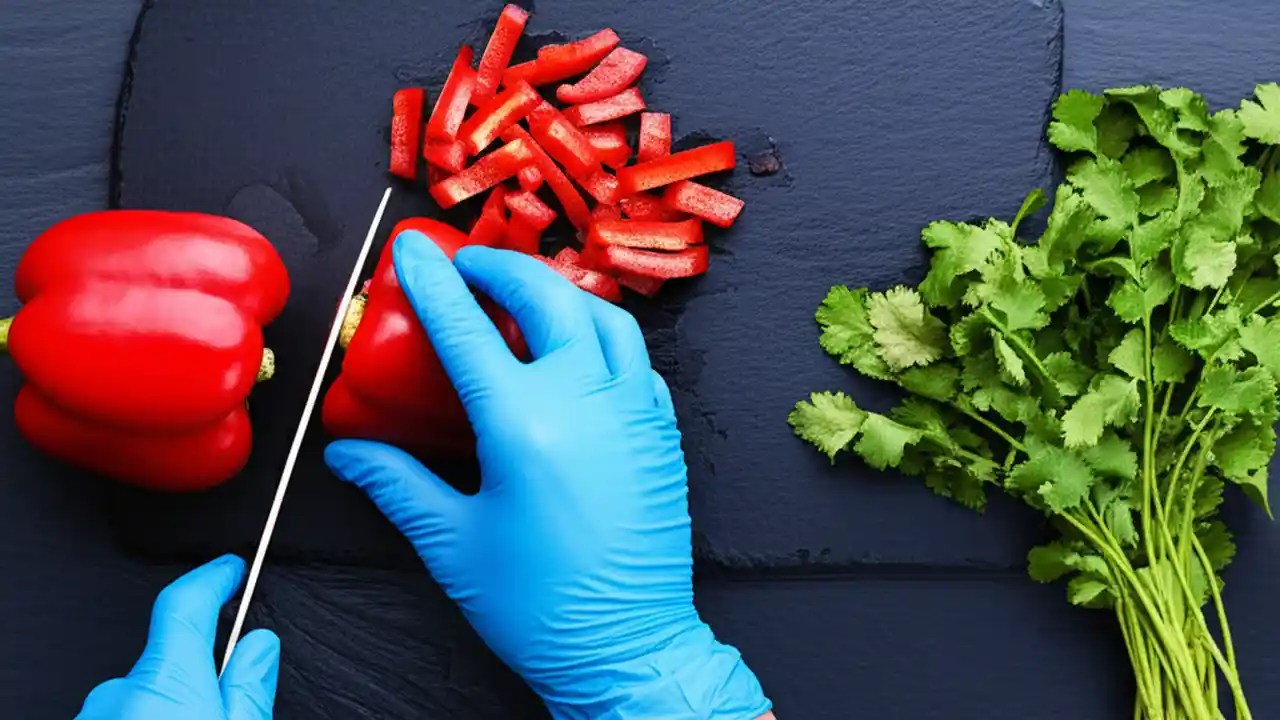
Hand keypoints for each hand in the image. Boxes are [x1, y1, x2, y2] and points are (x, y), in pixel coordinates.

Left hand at [75, 556, 279, 719]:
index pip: (186, 602)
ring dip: (165, 707)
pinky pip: (117, 716)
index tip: (230, 569)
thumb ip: (248, 689)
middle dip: (194, 670)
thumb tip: (259, 645)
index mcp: (166, 681)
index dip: (212, 578)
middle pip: (166, 657)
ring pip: (140, 693)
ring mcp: (91, 714)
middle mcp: (118, 692)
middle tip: (221, 706)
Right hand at [326, 233, 771, 718]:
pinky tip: (576, 351)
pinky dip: (602, 336)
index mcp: (526, 424)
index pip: (468, 329)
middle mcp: (587, 401)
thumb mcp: (452, 543)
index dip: (434, 281)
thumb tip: (348, 453)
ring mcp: (635, 411)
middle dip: (503, 268)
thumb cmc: (538, 604)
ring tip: (523, 297)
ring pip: (604, 317)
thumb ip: (396, 483)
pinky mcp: (662, 432)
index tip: (412, 250)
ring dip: (560, 292)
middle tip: (469, 267)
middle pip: (548, 298)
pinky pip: (635, 360)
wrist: (628, 647)